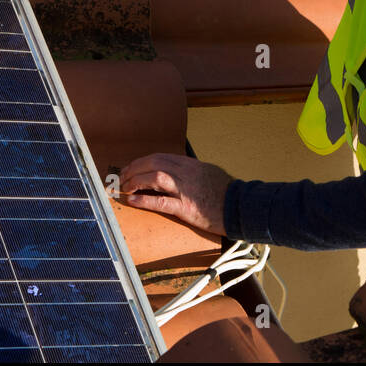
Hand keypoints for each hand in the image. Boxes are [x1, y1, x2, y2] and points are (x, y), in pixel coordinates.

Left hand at [118, 153, 232, 236]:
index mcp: (192, 165)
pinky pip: (161, 202)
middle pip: (154, 163)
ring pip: (155, 178)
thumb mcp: (209, 173)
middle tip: (123, 177)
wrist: (242, 207)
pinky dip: (144, 200)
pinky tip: (133, 201)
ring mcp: (186, 190)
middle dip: (134, 168)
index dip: (142, 161)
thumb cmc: (227, 193)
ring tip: (126, 187)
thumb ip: (192, 171)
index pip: (160, 157)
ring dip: (136, 181)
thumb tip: (176, 172)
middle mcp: (187, 173)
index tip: (133, 167)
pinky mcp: (186, 208)